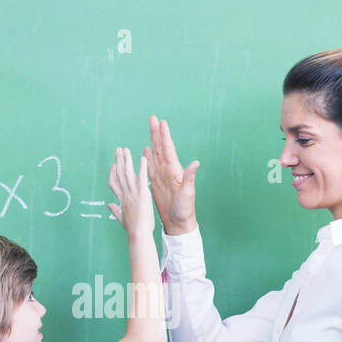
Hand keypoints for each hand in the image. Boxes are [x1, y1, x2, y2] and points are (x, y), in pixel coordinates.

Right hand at [106, 146, 153, 237]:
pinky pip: (141, 178)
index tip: (113, 165)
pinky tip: (143, 158)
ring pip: (128, 173)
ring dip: (127, 160)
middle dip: (119, 161)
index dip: (113, 174)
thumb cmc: (133, 230)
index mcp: (121, 200)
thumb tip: (108, 205)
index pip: (114, 184)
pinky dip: (142, 167)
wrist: (139, 234)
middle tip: (118, 150)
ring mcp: (132, 193)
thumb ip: (115, 210)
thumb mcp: (121, 219)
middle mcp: (125, 194)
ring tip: (125, 149)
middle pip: (120, 174)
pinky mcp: (142, 194)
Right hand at [144, 115, 198, 234]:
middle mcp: (168, 170)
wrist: (178, 222)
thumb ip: (189, 177)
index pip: (168, 149)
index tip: (161, 122)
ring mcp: (161, 176)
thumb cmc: (185, 209)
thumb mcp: (188, 193)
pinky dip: (147, 157)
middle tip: (152, 118)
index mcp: (175, 171)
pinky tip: (145, 149)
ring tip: (150, 129)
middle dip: (156, 133)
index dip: (164, 135)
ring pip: (154, 154)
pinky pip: (150, 166)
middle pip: (160, 147)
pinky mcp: (155, 183)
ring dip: (151, 140)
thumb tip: (196, 163)